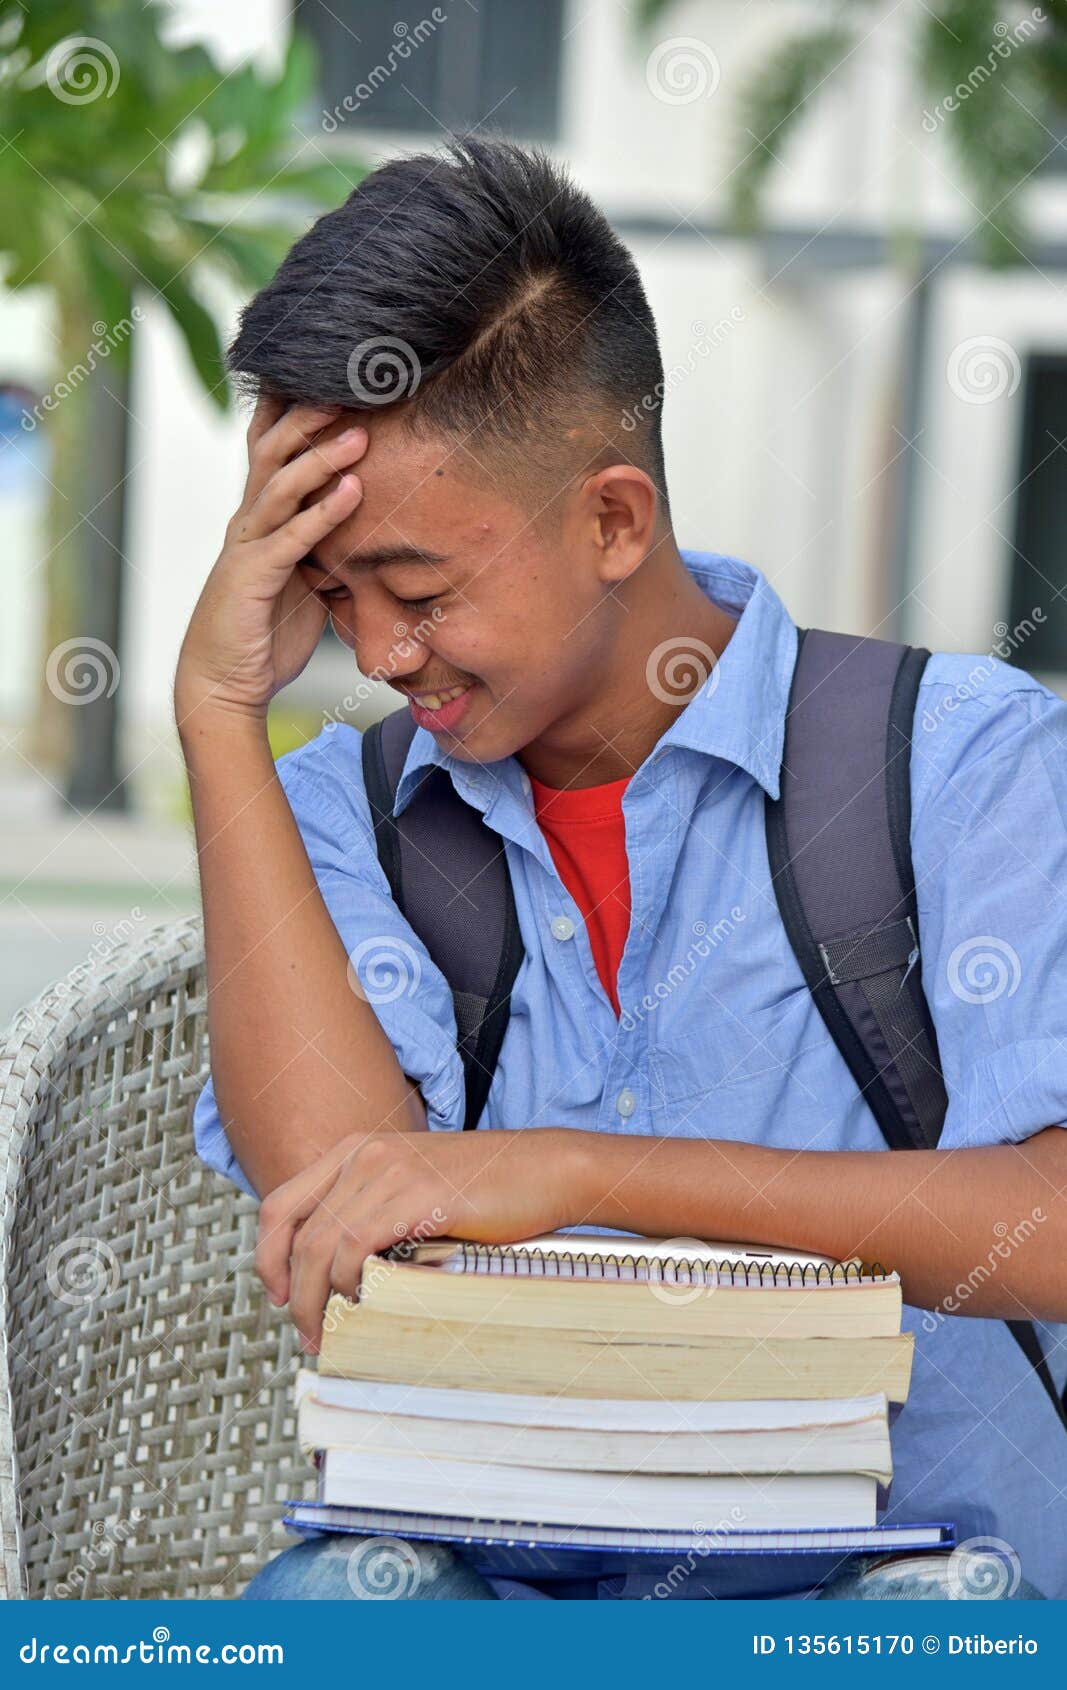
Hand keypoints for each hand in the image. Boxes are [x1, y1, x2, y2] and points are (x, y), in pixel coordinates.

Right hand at [175, 397, 368, 727]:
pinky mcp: (253, 576)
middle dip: (309, 418)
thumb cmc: (266, 632)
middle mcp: (249, 520)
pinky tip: (354, 492)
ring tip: (360, 435)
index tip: (332, 379)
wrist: (225, 682)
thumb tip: (370, 523)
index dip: (292, 412)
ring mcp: (248, 545)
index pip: (271, 450)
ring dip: (322, 458)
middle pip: (272, 452)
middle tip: (349, 388)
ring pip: (280, 485)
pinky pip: (292, 537)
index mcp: (260, 516)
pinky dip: (324, 513)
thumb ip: (325, 544)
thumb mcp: (305, 577)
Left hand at [254, 1128, 593, 1351]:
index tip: (279, 1294)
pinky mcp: (414, 1196)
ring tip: (328, 1334)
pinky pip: (356, 1248)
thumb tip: (340, 1270)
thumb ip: (375, 1211)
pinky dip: (349, 1286)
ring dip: (316, 1300)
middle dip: (291, 1291)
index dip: (268, 1255)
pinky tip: (364, 1305)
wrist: (548, 1170)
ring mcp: (387, 1171)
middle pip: (293, 1231)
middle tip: (305, 1331)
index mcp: (357, 1149)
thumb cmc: (492, 1187)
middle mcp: (363, 1154)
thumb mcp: (416, 1187)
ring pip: (320, 1246)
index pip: (281, 1204)